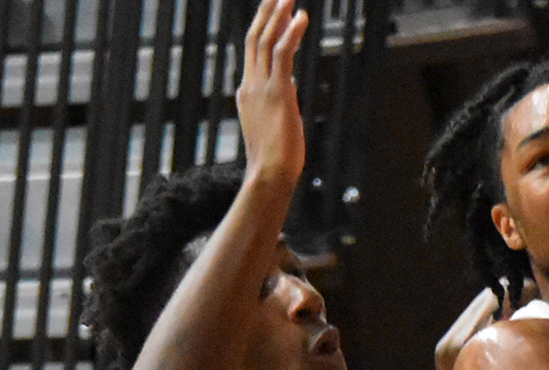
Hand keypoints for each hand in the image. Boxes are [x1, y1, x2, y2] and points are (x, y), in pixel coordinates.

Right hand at [238, 0, 308, 187]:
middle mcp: (250, 85)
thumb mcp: (273, 125)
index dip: (264, 30)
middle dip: (266, 14)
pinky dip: (292, 33)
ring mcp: (261, 87)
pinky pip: (283, 53)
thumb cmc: (274, 160)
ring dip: (278, 15)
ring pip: (266, 40)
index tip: (275, 13)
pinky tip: (301, 17)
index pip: (254, 54)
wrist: (270, 174)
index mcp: (247, 93)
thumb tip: (287, 90)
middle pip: (255, 39)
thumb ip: (278, 104)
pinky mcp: (277, 91)